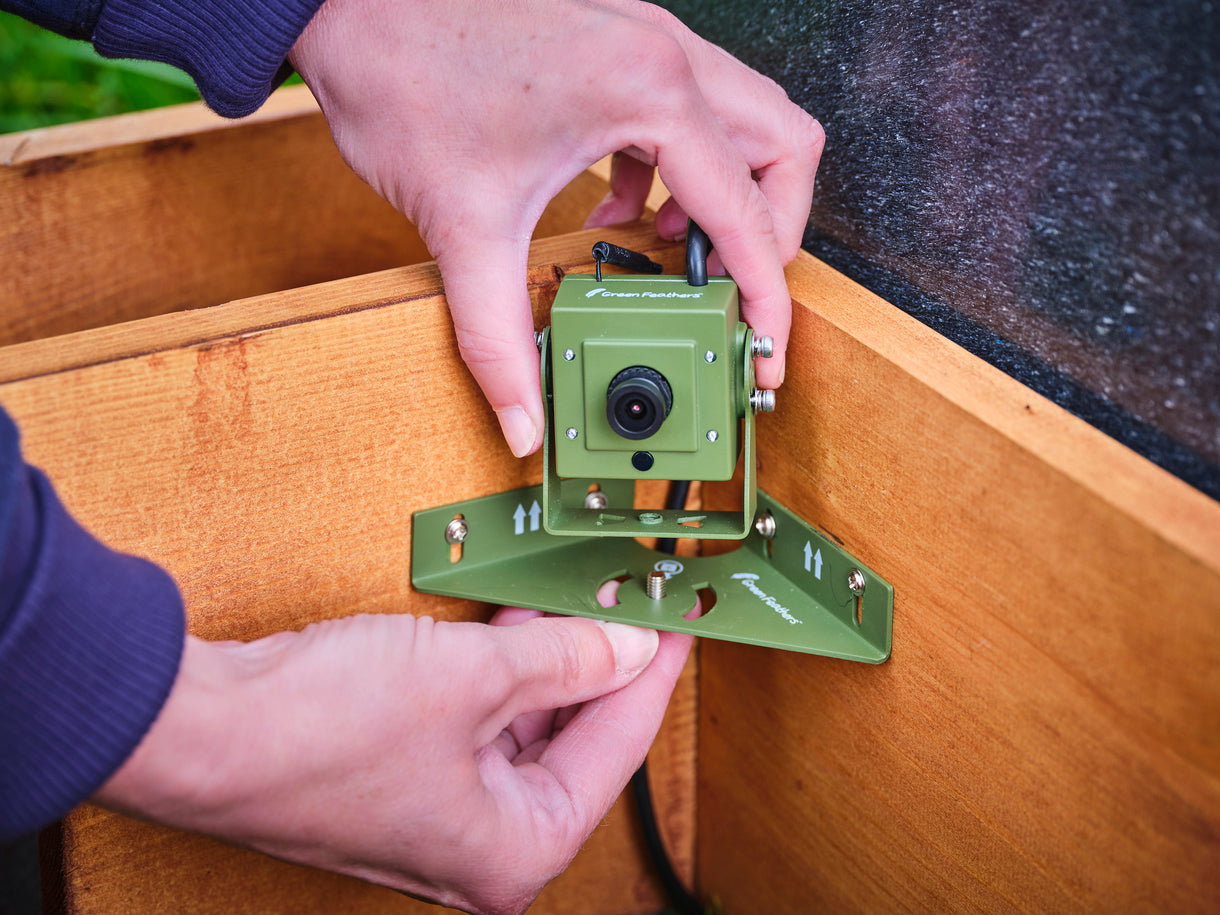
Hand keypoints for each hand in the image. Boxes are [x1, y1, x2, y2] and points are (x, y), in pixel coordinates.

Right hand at [95, 594, 692, 913]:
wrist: (202, 728)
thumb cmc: (320, 729)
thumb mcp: (473, 678)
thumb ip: (565, 659)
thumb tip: (627, 644)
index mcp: (513, 852)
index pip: (616, 750)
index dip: (654, 673)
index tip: (681, 623)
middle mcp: (480, 846)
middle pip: (574, 742)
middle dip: (602, 664)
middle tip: (635, 603)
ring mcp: (439, 813)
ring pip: (526, 728)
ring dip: (552, 662)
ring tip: (582, 599)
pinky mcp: (406, 775)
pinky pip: (480, 721)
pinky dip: (503, 673)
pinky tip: (517, 621)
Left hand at [289, 0, 823, 456]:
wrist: (344, 6)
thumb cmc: (399, 76)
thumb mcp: (463, 227)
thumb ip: (501, 337)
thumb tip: (523, 415)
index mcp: (646, 90)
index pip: (746, 209)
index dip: (764, 293)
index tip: (763, 343)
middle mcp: (661, 53)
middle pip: (783, 146)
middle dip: (772, 229)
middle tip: (733, 288)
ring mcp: (643, 37)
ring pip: (746, 118)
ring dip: (730, 192)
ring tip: (676, 252)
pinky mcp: (616, 41)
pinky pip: (689, 108)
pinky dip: (675, 169)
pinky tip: (621, 206)